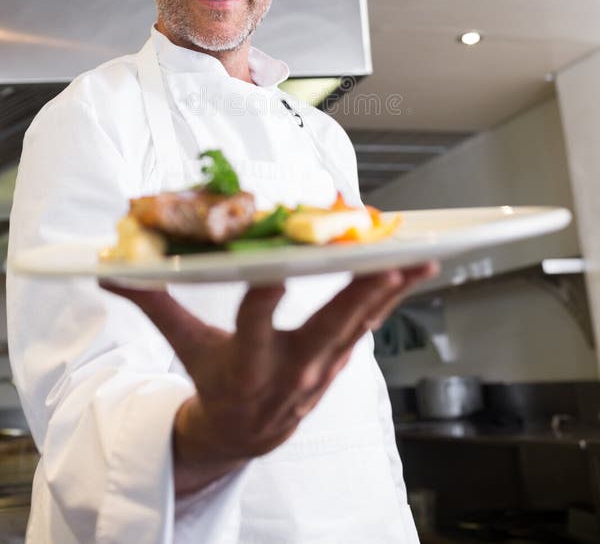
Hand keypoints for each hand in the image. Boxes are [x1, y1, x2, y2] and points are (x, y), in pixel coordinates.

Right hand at [103, 262, 437, 492]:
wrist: (244, 434)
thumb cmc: (213, 382)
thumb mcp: (185, 347)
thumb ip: (157, 306)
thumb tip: (112, 275)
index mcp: (247, 361)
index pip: (253, 325)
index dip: (264, 300)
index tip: (276, 272)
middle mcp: (291, 367)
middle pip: (328, 327)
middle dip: (359, 295)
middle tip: (386, 262)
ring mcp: (322, 367)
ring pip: (361, 324)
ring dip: (391, 292)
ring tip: (422, 260)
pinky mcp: (339, 361)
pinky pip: (370, 326)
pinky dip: (392, 299)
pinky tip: (416, 272)